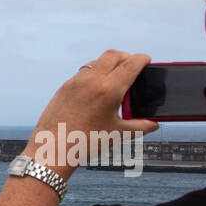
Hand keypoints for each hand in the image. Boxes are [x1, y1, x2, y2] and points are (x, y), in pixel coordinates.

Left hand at [26, 50, 160, 172]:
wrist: (52, 150)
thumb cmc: (84, 143)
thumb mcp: (117, 134)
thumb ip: (140, 126)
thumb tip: (154, 124)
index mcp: (109, 90)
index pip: (131, 64)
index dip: (142, 59)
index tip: (146, 60)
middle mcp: (91, 81)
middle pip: (113, 55)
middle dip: (126, 57)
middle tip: (132, 66)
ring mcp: (75, 82)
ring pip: (96, 62)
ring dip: (108, 64)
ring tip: (114, 78)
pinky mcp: (64, 88)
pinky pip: (82, 73)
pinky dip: (93, 74)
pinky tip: (95, 89)